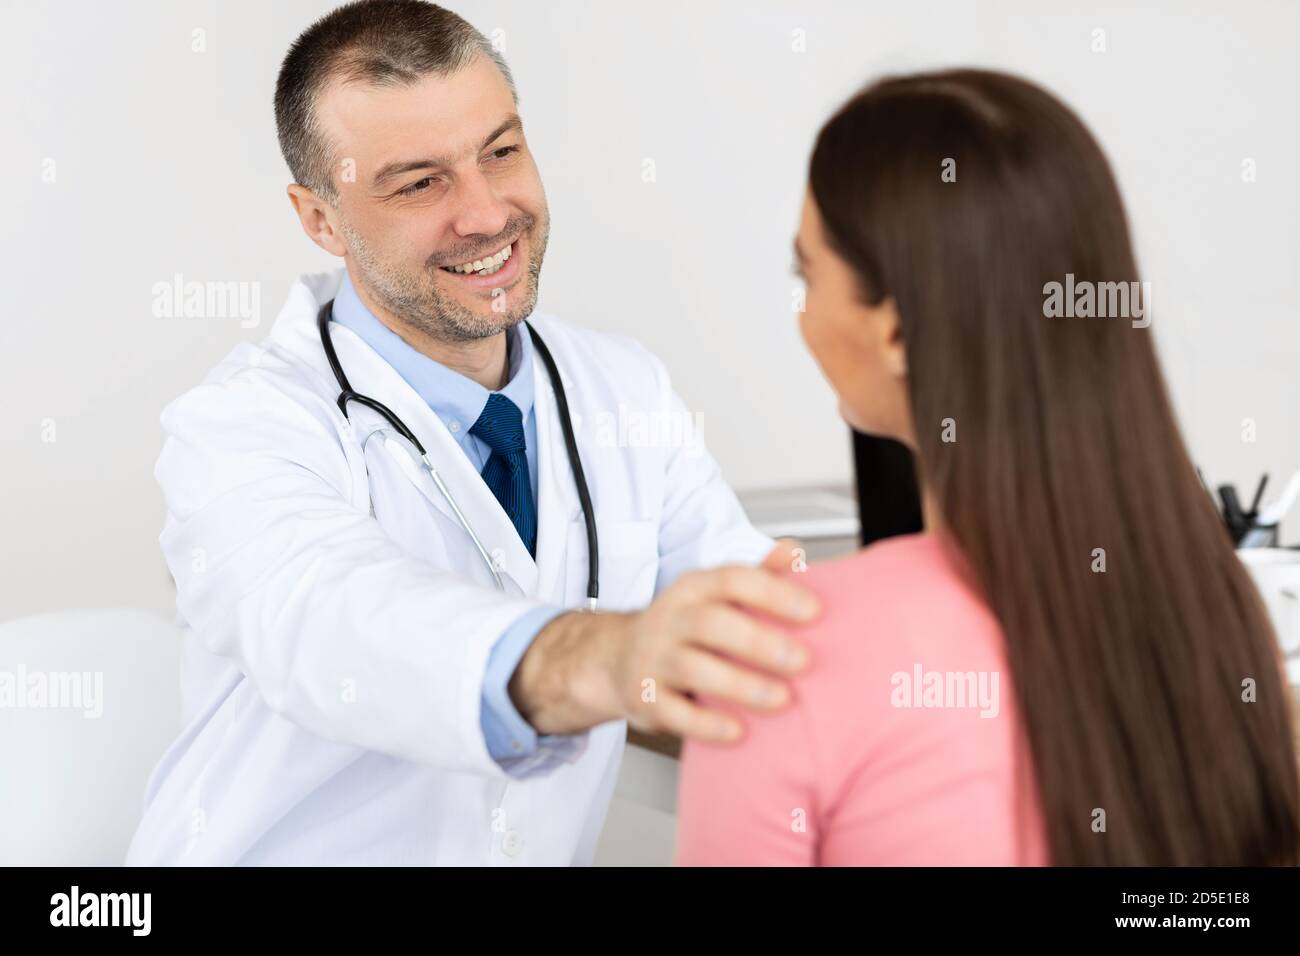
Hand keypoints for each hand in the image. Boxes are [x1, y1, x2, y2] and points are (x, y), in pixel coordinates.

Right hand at [601, 542, 817, 742]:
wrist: (616, 659)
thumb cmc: (682, 627)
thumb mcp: (713, 594)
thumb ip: (757, 574)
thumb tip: (793, 551)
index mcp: (693, 588)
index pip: (732, 580)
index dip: (773, 593)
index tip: (814, 611)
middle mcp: (669, 619)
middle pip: (711, 623)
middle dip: (760, 643)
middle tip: (802, 661)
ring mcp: (653, 659)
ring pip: (693, 669)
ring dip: (741, 685)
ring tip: (782, 698)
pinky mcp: (644, 698)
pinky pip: (675, 713)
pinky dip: (707, 724)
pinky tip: (739, 731)